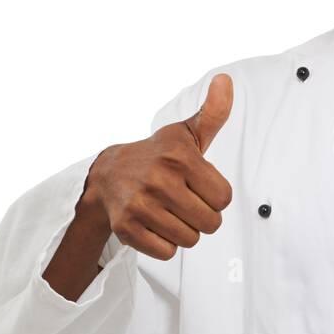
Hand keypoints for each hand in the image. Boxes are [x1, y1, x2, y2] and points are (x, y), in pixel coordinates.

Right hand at [83, 74, 233, 260]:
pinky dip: (165, 244)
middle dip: (202, 216)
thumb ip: (213, 113)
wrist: (108, 174)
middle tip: (184, 202)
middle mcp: (159, 180)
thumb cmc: (158, 154)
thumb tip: (225, 80)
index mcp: (180, 158)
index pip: (224, 198)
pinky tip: (155, 223)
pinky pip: (166, 252)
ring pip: (189, 240)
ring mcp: (140, 205)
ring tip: (169, 212)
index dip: (215, 196)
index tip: (199, 186)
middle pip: (210, 223)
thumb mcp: (186, 133)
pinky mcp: (126, 228)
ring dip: (184, 231)